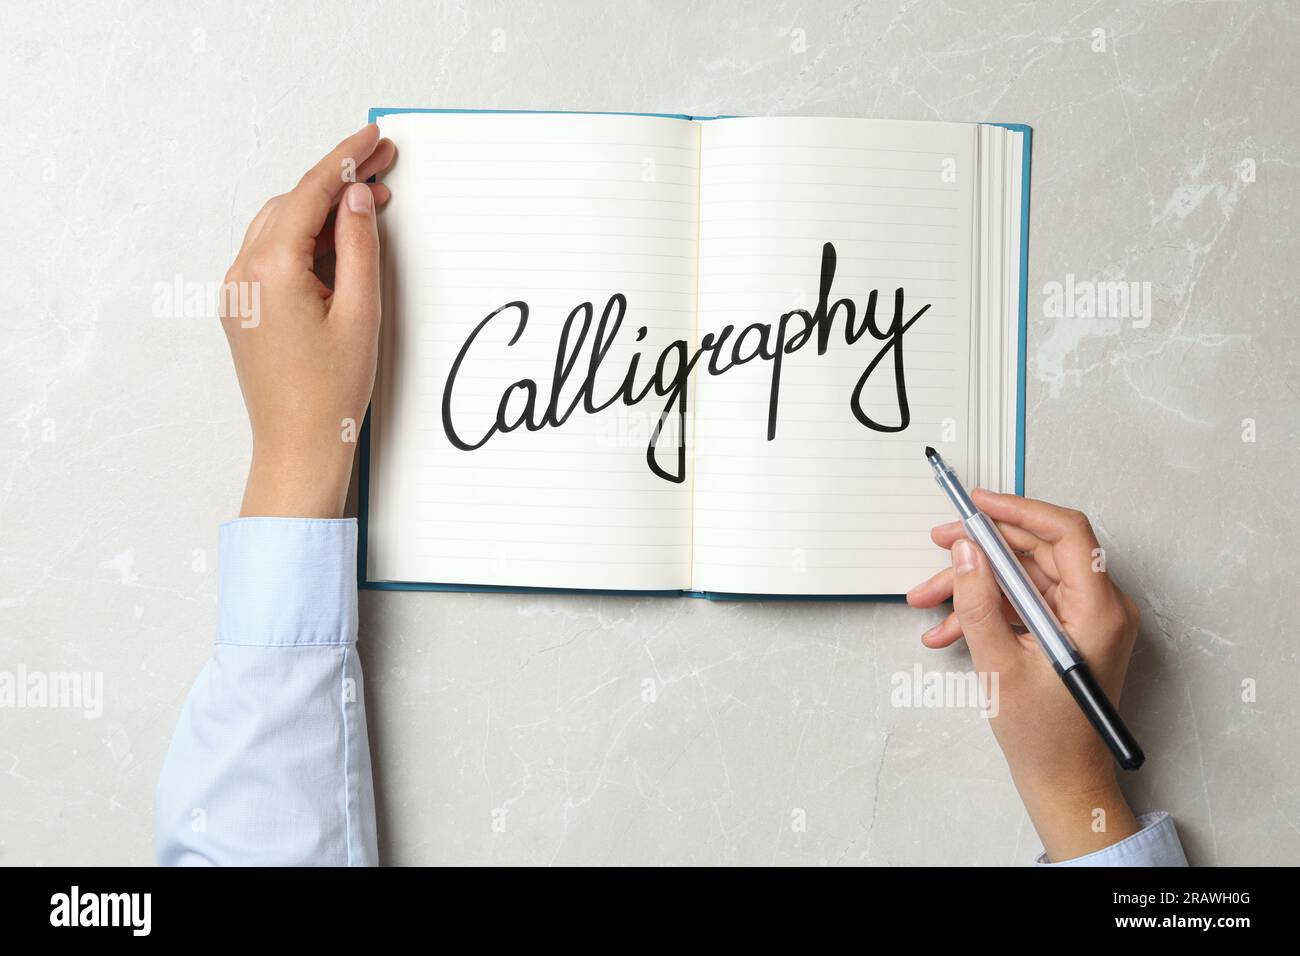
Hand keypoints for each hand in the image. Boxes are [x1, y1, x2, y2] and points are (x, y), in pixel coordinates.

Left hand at [220, 125, 395, 517]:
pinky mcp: (242, 309)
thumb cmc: (330, 394)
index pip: (310, 192)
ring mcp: (237, 291)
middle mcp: (243, 273)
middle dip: (337, 183)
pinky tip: (340, 247)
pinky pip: (272, 255)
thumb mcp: (361, 313)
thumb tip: (356, 198)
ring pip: (280, 226)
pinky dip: (306, 241)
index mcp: (270, 269)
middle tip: (383, 170)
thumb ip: (360, 247)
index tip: (373, 138)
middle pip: (292, 203)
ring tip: (370, 209)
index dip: (345, 158)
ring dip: (322, 211)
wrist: (297, 448)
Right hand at [906, 489, 1143, 861]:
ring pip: (1023, 578)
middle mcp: (1100, 608)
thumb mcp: (999, 666)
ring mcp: (1084, 620)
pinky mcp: (1067, 633)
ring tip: (926, 600)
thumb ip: (978, 603)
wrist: (1063, 782)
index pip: (1065, 533)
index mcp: (1100, 610)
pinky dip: (986, 610)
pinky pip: (1023, 604)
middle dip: (981, 552)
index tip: (977, 503)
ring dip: (973, 586)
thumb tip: (966, 552)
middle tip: (938, 546)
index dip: (1018, 510)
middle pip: (1037, 553)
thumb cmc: (1046, 738)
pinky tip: (946, 629)